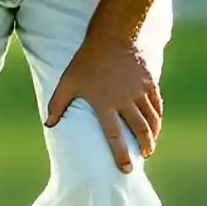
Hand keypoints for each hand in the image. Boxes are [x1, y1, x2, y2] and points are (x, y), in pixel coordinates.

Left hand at [44, 39, 162, 172]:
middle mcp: (125, 100)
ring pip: (151, 120)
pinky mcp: (150, 82)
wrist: (112, 36)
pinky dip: (158, 117)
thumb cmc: (86, 61)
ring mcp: (139, 91)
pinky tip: (156, 124)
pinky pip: (157, 105)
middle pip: (139, 130)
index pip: (114, 136)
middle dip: (145, 147)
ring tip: (151, 145)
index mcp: (104, 103)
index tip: (125, 169)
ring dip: (153, 135)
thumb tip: (48, 125)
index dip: (120, 154)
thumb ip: (57, 105)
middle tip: (144, 157)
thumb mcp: (68, 81)